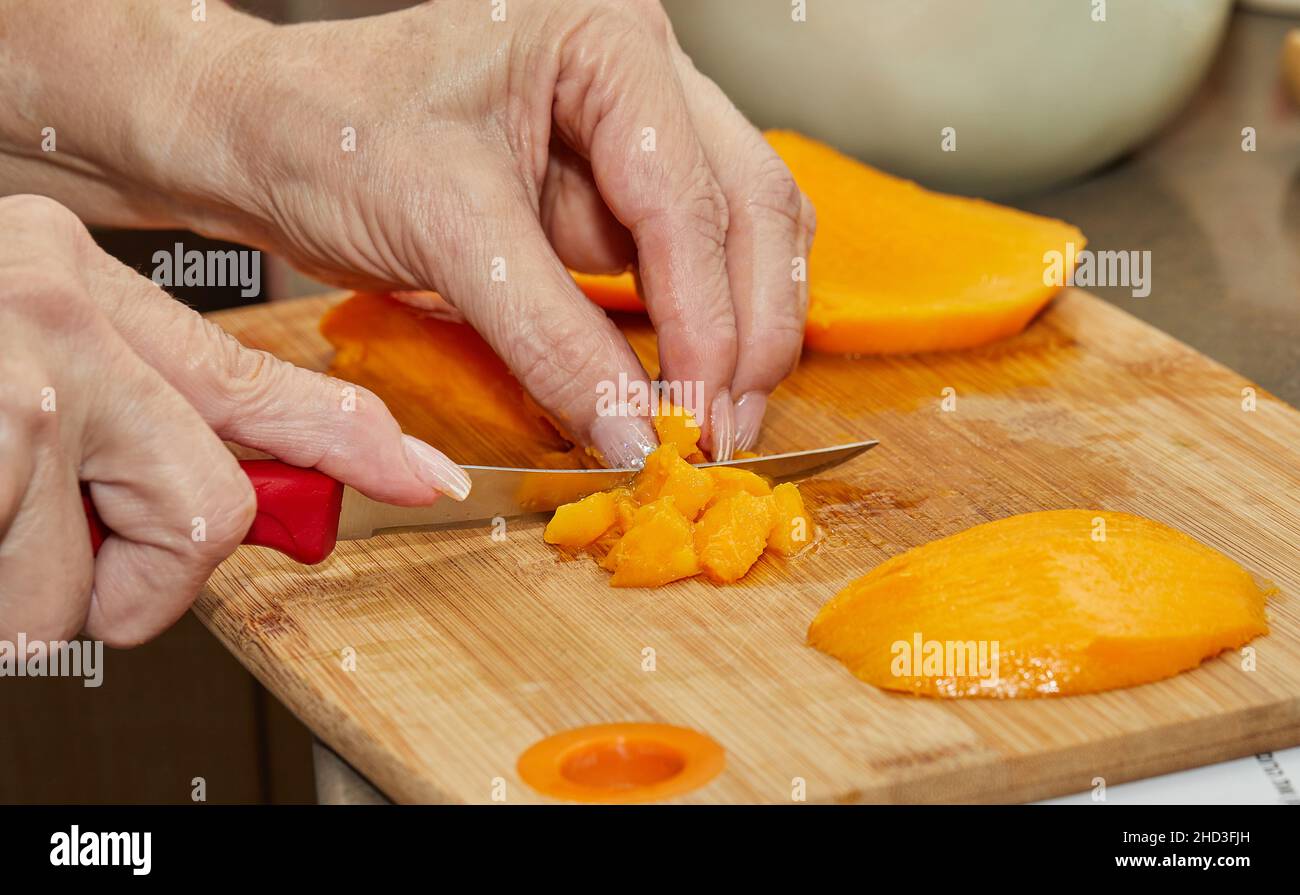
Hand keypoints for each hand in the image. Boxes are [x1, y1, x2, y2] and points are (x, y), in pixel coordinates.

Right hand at [0, 195, 467, 646]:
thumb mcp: (16, 359)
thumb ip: (134, 417)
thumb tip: (254, 502)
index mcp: (79, 283)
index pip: (251, 380)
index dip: (345, 442)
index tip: (423, 477)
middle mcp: (64, 312)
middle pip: (211, 508)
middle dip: (141, 578)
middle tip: (67, 562)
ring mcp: (26, 382)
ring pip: (116, 586)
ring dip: (40, 598)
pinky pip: (34, 616)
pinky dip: (1, 619)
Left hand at [187, 1, 813, 462]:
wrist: (261, 139)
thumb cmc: (329, 135)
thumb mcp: (445, 229)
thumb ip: (549, 332)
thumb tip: (633, 429)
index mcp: (607, 42)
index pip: (690, 196)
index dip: (707, 318)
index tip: (696, 417)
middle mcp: (641, 77)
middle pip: (752, 207)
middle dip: (748, 329)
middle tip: (724, 429)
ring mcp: (634, 136)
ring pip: (739, 236)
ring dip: (737, 335)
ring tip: (713, 422)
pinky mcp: (611, 195)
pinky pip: (683, 267)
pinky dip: (694, 331)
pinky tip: (681, 387)